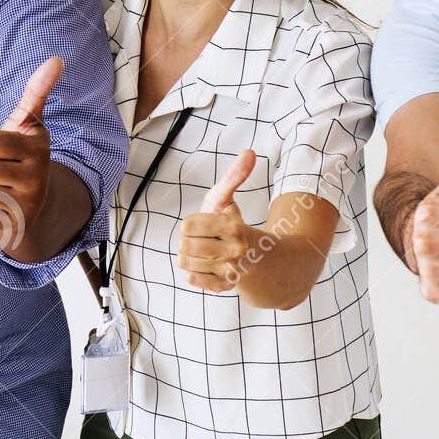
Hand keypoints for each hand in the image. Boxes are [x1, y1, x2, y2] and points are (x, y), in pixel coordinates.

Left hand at [0, 56, 61, 251]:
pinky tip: (3, 206)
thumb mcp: (29, 122)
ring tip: (2, 186)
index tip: (6, 148)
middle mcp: (38, 175)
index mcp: (39, 147)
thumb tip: (56, 59)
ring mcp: (27, 203)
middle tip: (1, 168)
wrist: (37, 204)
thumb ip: (37, 91)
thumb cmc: (23, 154)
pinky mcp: (15, 224)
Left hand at [179, 149, 256, 292]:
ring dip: (188, 255)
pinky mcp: (224, 286)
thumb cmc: (232, 225)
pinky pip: (192, 279)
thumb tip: (249, 152)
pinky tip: (205, 265)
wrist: (254, 258)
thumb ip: (234, 176)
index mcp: (234, 226)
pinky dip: (193, 271)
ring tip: (203, 251)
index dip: (190, 224)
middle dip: (187, 240)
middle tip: (201, 239)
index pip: (187, 226)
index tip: (202, 224)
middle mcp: (235, 251)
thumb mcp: (228, 200)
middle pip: (185, 245)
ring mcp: (230, 271)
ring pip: (186, 262)